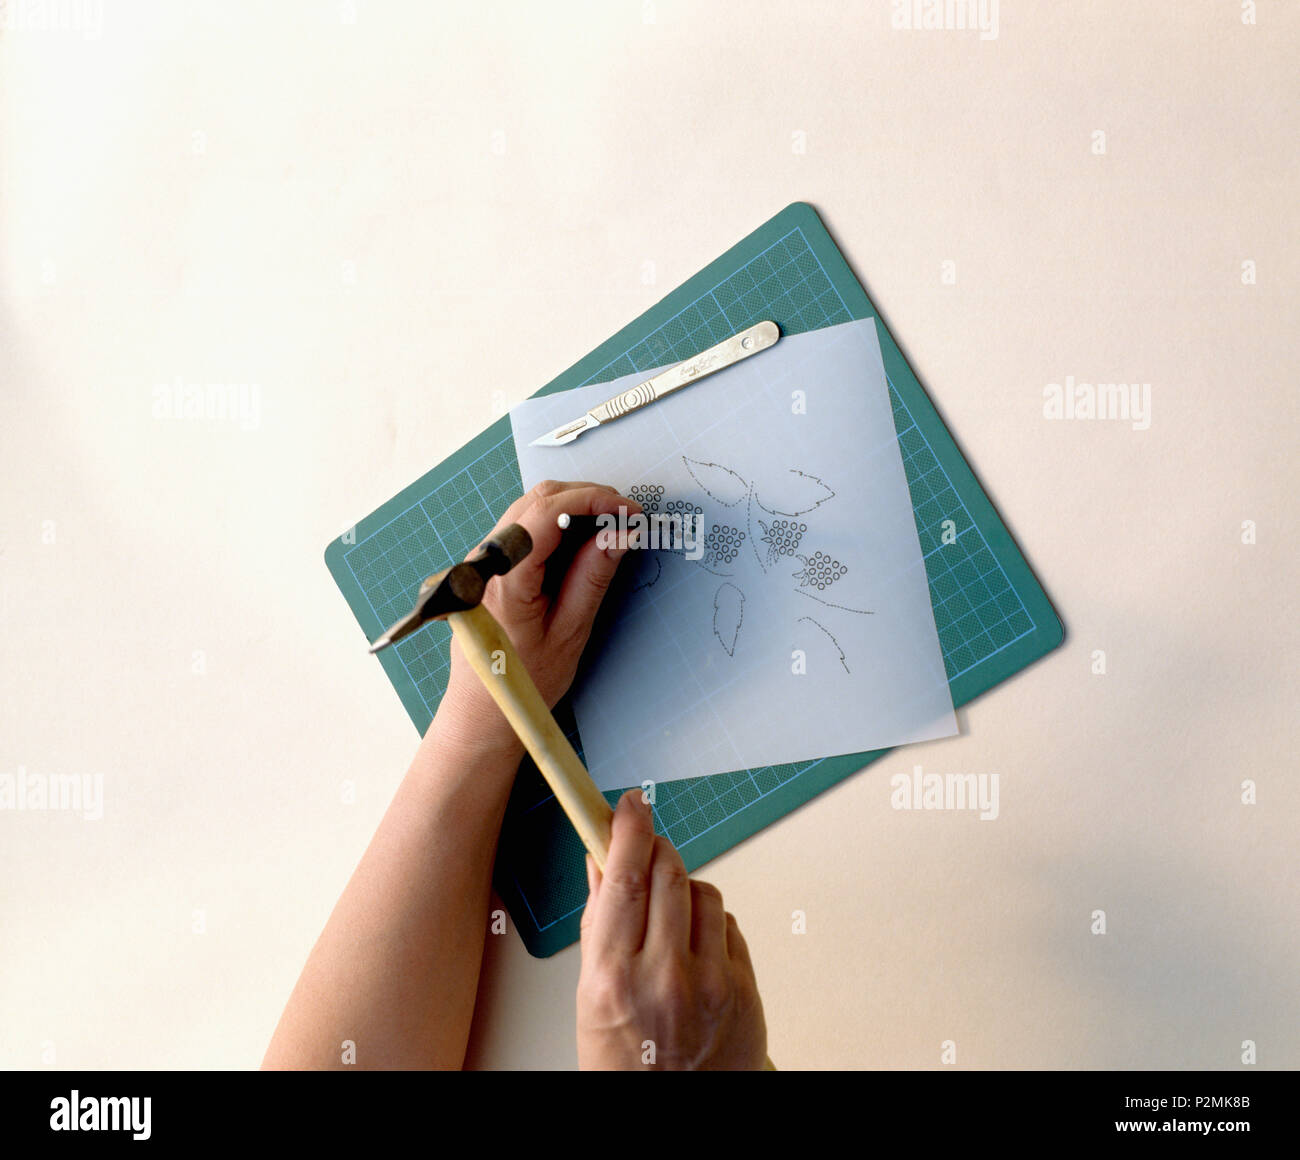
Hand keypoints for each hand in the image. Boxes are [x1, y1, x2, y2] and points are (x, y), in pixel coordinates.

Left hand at [434, 480, 639, 753]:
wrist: (481, 712)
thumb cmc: (524, 682)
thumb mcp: (570, 632)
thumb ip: (593, 577)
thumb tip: (619, 533)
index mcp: (506, 579)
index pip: (547, 513)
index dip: (593, 501)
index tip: (629, 510)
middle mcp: (486, 561)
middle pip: (536, 500)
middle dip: (586, 497)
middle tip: (626, 517)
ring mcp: (483, 560)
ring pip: (529, 509)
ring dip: (572, 508)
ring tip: (610, 526)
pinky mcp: (489, 566)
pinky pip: (523, 528)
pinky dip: (557, 523)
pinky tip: (582, 539)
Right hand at [577, 791, 766, 1069]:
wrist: (676, 1117)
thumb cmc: (625, 1065)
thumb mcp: (590, 997)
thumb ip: (598, 924)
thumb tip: (603, 861)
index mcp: (613, 977)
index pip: (624, 877)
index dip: (629, 829)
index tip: (631, 804)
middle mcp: (664, 977)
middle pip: (668, 873)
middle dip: (656, 850)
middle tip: (646, 849)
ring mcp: (710, 984)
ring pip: (704, 892)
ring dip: (684, 890)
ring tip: (669, 920)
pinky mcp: (744, 991)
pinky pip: (729, 926)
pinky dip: (710, 926)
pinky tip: (694, 950)